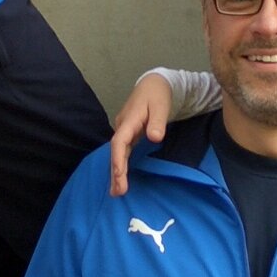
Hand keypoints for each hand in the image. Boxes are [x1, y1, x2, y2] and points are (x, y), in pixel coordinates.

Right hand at [108, 74, 172, 195]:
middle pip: (116, 151)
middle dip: (115, 172)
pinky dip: (120, 165)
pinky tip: (120, 178)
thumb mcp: (161, 106)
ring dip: (116, 172)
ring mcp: (124, 130)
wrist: (153, 84)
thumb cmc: (157, 95)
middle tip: (117, 192)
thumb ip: (157, 122)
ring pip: (117, 153)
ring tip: (116, 192)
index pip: (119, 142)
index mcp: (129, 120)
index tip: (119, 175)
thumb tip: (154, 137)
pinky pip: (121, 151)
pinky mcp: (128, 134)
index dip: (118, 159)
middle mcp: (123, 126)